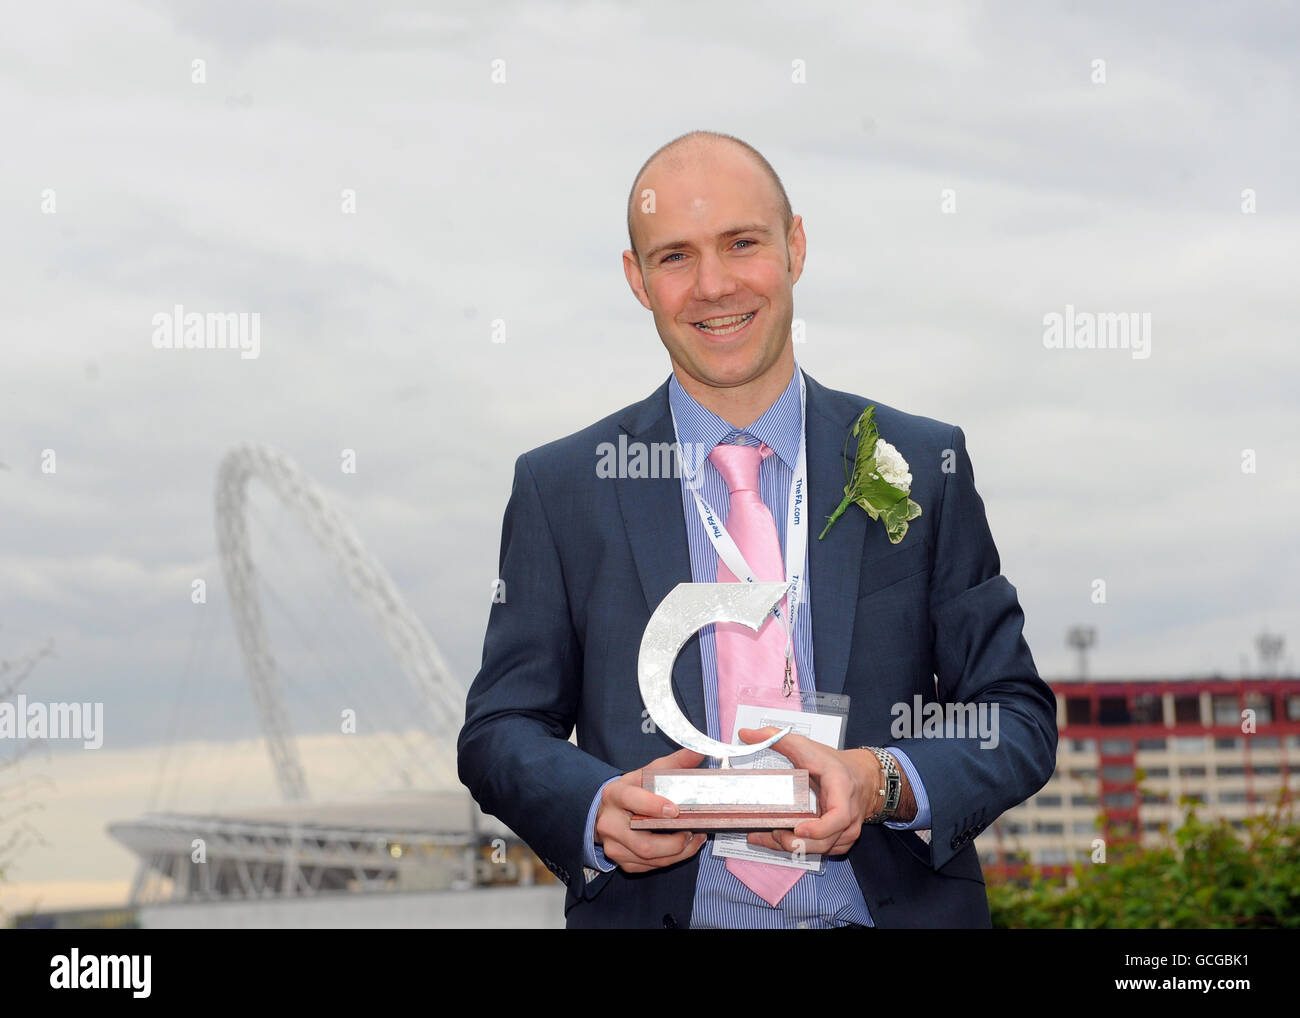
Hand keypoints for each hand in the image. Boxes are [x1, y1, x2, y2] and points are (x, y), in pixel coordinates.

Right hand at [594, 747, 708, 873]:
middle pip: (644, 842)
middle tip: (694, 832)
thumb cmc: (631, 791)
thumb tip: (697, 751)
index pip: (632, 800)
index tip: (675, 810)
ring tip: (695, 840)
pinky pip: (648, 867)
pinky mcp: (621, 861)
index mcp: (616, 795)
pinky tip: (683, 849)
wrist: (606, 812)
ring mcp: (614, 845)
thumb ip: (673, 763)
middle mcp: (610, 823)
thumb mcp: (646, 773)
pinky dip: (670, 860)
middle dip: (675, 842)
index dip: (653, 806)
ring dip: (678, 853)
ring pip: (648, 858)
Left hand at [738, 727, 881, 857]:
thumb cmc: (834, 764)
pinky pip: (820, 851)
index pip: (839, 817)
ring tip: (765, 836)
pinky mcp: (840, 840)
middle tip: (769, 832)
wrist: (861, 777)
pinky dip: (798, 849)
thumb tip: (746, 734)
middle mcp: (849, 816)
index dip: (820, 828)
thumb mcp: (807, 747)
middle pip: (824, 841)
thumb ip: (777, 738)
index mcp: (842, 791)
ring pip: (820, 850)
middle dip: (794, 841)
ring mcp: (846, 831)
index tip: (798, 829)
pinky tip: (775, 841)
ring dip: (792, 847)